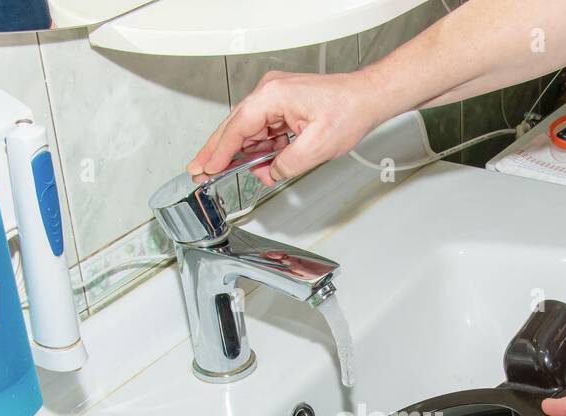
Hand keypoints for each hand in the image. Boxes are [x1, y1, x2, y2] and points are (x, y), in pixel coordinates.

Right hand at [189, 70, 382, 187]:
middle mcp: (270, 92)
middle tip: (198, 170)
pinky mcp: (284, 105)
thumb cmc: (348, 111)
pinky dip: (259, 147)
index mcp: (272, 96)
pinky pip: (263, 129)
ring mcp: (276, 97)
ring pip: (248, 129)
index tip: (205, 168)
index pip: (237, 128)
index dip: (219, 152)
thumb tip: (270, 172)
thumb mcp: (317, 147)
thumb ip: (287, 164)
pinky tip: (258, 162)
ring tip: (229, 172)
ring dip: (243, 153)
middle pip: (235, 126)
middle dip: (217, 151)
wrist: (367, 98)